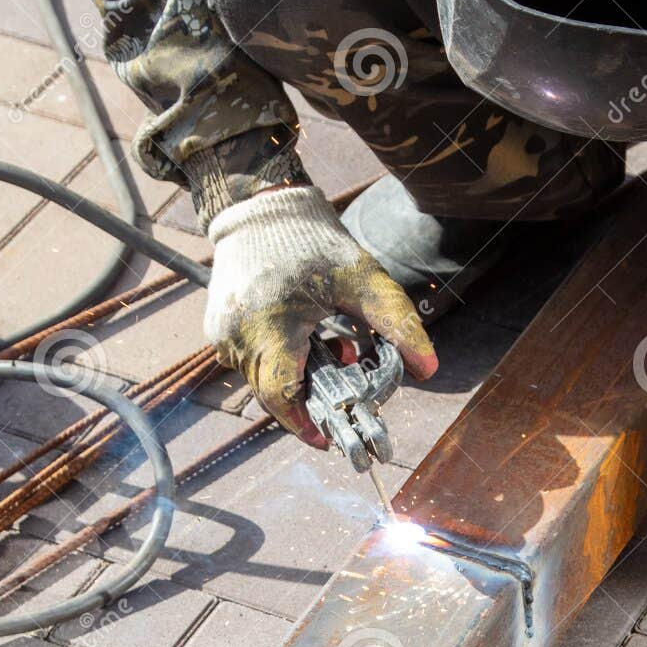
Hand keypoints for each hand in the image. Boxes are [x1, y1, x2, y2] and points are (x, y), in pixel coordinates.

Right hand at [204, 185, 437, 447]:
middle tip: (349, 376)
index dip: (304, 425)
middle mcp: (237, 337)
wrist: (261, 207)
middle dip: (313, 395)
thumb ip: (398, 325)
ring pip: (262, 380)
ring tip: (334, 347)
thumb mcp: (364, 281)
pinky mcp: (216, 328)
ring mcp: (221, 334)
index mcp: (270, 329)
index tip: (328, 439)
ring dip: (298, 377)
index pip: (281, 397)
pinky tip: (306, 337)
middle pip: (275, 393)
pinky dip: (280, 361)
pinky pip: (249, 362)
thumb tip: (430, 369)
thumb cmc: (313, 242)